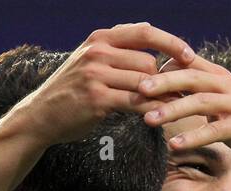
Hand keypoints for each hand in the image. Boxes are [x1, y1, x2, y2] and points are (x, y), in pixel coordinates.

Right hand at [14, 22, 193, 146]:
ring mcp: (96, 75)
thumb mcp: (90, 60)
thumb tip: (152, 36)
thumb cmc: (72, 90)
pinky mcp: (97, 99)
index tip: (190, 55)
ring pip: (144, 83)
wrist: (40, 116)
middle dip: (165, 80)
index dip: (171, 42)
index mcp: (100, 38)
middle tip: (179, 94)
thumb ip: (117, 49)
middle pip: (148, 62)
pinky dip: (150, 110)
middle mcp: (98, 52)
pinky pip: (135, 103)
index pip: (145, 32)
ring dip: (161, 97)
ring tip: (173, 107)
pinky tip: (157, 117)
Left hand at [137, 54, 230, 169]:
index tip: (138, 75)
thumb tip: (166, 89)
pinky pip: (215, 131)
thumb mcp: (222, 103)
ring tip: (148, 119)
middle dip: (162, 82)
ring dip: (172, 110)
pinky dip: (193, 137)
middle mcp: (228, 86)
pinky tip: (174, 145)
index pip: (187, 64)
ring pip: (199, 102)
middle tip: (137, 89)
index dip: (163, 67)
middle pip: (190, 77)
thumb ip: (199, 94)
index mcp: (220, 77)